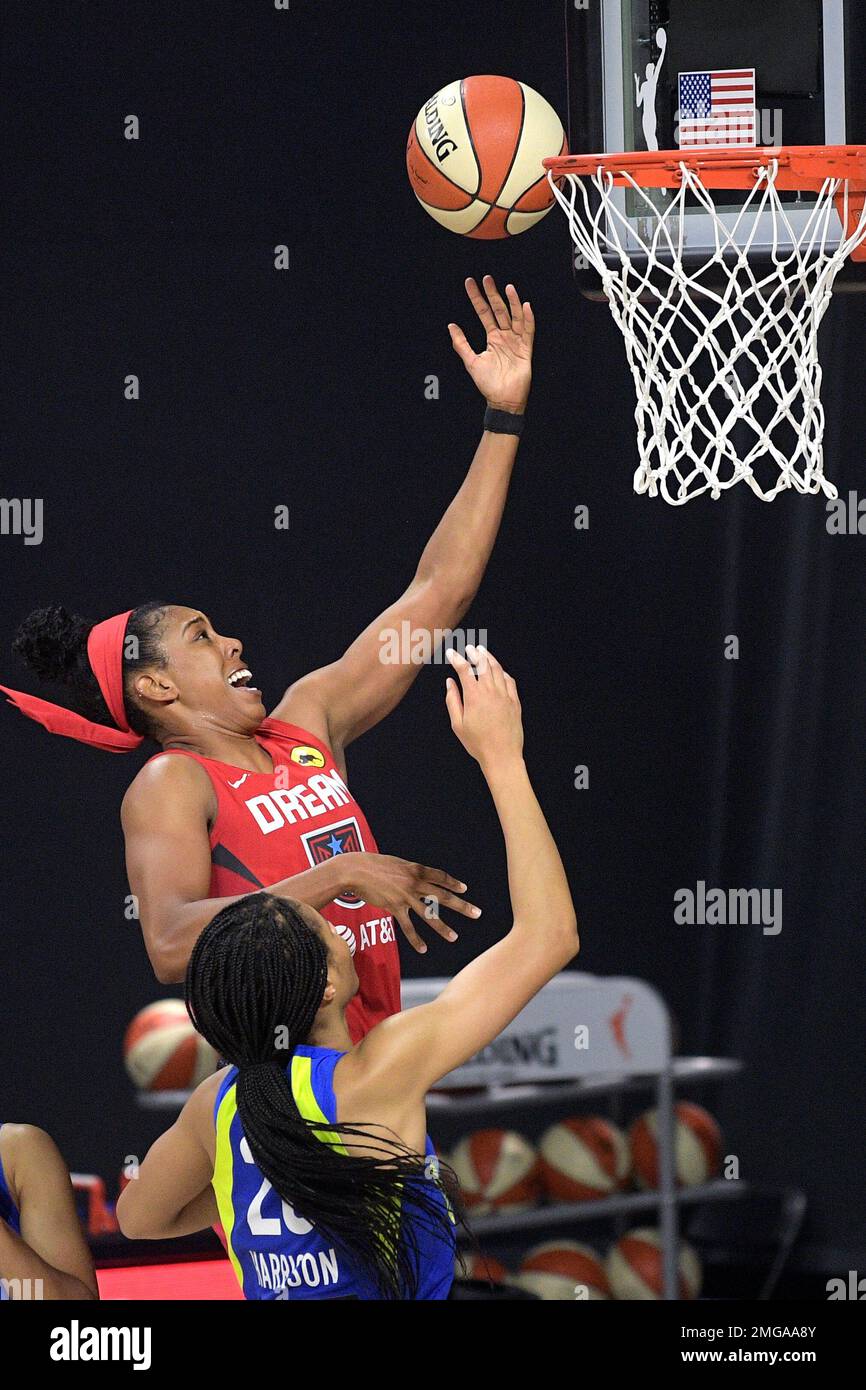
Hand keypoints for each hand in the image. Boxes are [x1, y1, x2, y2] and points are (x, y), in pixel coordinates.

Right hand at [339, 851, 480, 954]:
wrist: (355, 870)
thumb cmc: (373, 864)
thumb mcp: (397, 864)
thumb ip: (409, 872)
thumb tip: (417, 878)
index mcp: (416, 869)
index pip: (440, 877)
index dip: (453, 883)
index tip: (464, 889)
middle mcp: (415, 883)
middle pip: (443, 897)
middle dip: (462, 906)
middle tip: (477, 913)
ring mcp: (405, 896)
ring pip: (429, 915)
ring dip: (443, 927)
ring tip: (454, 937)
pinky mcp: (394, 907)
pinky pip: (408, 926)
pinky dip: (416, 939)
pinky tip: (424, 948)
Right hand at [445, 644, 523, 770]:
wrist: (502, 755)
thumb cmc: (478, 743)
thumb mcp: (458, 724)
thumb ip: (452, 701)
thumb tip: (449, 683)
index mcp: (474, 696)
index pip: (464, 669)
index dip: (456, 658)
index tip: (451, 653)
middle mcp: (490, 691)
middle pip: (483, 664)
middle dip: (475, 653)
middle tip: (469, 648)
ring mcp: (505, 695)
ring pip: (497, 669)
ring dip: (489, 658)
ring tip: (483, 652)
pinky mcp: (515, 701)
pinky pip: (509, 681)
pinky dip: (503, 672)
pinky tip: (499, 670)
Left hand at [448, 276, 533, 414]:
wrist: (503, 399)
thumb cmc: (488, 384)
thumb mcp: (471, 361)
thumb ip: (461, 344)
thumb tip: (451, 326)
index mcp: (492, 338)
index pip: (483, 313)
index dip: (477, 298)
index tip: (470, 283)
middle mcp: (504, 336)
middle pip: (499, 310)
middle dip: (493, 294)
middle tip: (487, 278)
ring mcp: (516, 341)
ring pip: (515, 317)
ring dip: (512, 302)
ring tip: (508, 288)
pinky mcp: (526, 349)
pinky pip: (528, 331)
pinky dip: (527, 319)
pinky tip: (525, 307)